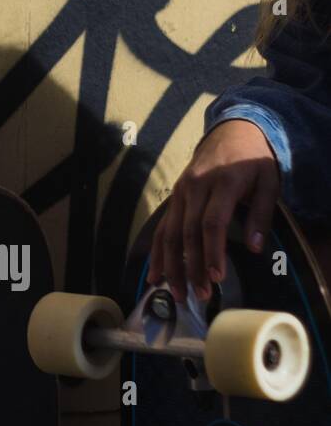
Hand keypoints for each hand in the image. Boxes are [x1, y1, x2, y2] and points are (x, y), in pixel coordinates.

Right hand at [149, 119, 279, 303]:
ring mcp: (180, 191)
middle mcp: (195, 187)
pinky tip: (156, 274)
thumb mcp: (268, 182)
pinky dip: (157, 252)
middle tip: (197, 295)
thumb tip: (255, 248)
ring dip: (171, 265)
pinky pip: (162, 227)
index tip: (216, 276)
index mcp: (222, 183)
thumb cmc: (254, 159)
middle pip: (186, 232)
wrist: (232, 130)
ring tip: (175, 292)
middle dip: (190, 266)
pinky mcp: (174, 196)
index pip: (211, 222)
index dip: (212, 251)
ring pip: (169, 232)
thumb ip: (261, 215)